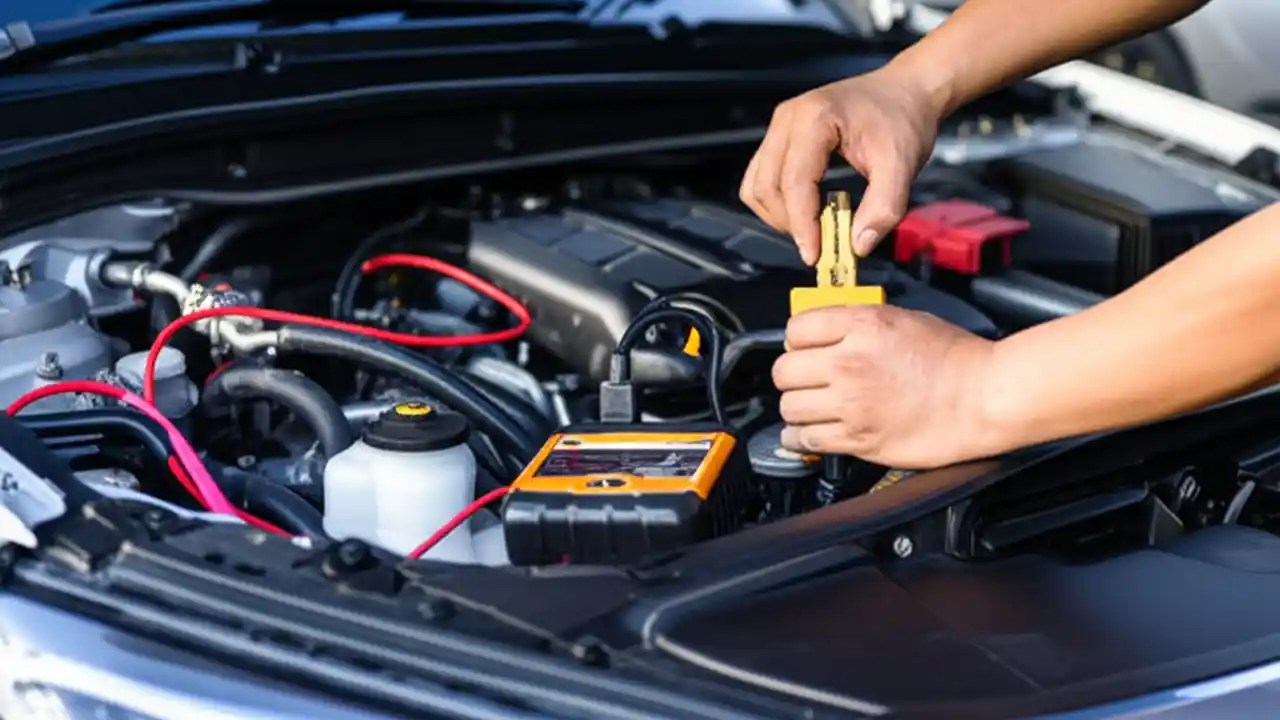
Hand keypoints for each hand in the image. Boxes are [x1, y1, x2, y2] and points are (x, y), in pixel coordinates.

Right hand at [739, 66, 943, 263]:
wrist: (905, 89)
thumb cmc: (903, 119)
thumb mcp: (903, 165)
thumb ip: (883, 208)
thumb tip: (858, 246)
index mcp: (815, 118)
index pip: (794, 182)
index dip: (802, 224)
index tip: (816, 256)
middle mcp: (788, 119)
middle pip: (767, 186)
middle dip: (790, 223)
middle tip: (820, 245)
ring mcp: (780, 126)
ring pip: (756, 185)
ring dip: (778, 216)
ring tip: (812, 229)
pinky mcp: (780, 136)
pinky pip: (762, 178)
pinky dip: (778, 203)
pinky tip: (805, 212)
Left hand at [773, 305, 999, 468]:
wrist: (984, 396)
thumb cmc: (955, 358)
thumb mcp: (903, 319)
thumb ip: (858, 324)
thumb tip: (827, 331)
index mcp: (862, 326)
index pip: (796, 329)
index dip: (797, 341)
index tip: (803, 349)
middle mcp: (849, 363)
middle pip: (784, 371)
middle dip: (792, 375)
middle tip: (806, 380)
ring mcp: (851, 404)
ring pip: (789, 407)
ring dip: (796, 408)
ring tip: (810, 408)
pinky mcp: (858, 439)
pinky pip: (805, 439)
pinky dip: (801, 438)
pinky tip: (810, 432)